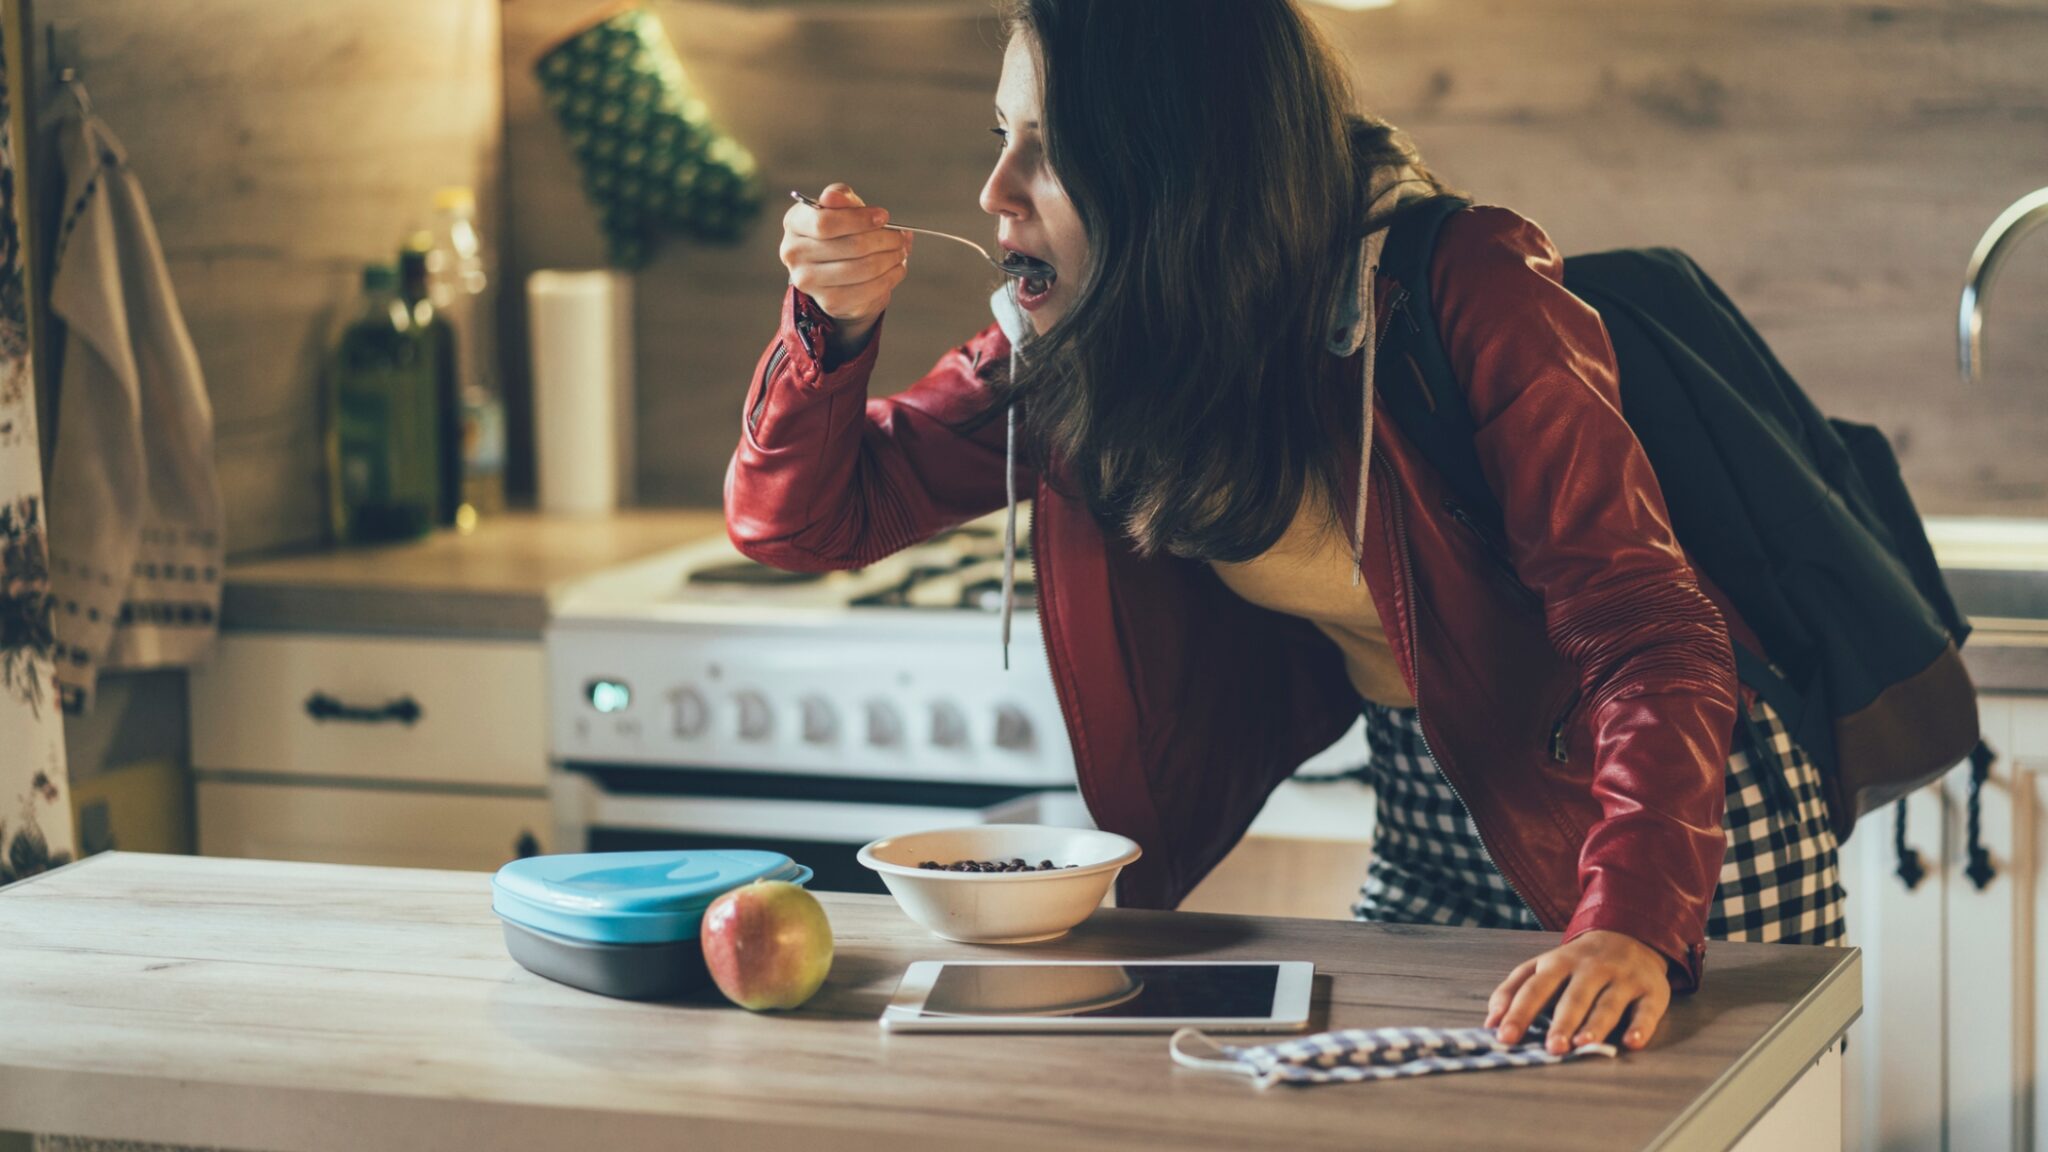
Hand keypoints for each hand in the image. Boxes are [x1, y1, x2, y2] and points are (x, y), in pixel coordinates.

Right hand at [779, 183, 911, 360]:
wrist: (836, 270)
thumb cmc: (841, 231)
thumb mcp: (842, 208)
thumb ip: (841, 197)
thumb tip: (833, 196)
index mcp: (795, 223)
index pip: (825, 222)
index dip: (859, 219)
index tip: (884, 217)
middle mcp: (794, 254)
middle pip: (850, 246)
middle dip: (884, 240)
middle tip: (899, 237)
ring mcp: (809, 281)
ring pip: (863, 269)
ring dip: (890, 259)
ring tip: (900, 251)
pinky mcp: (829, 302)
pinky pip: (868, 290)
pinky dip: (890, 278)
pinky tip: (896, 269)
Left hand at [1487, 930, 1671, 1053]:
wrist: (1629, 935)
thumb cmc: (1577, 962)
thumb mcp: (1542, 966)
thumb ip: (1513, 990)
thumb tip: (1490, 1023)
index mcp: (1558, 962)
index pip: (1535, 988)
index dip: (1519, 1013)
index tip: (1504, 1037)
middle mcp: (1591, 969)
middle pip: (1574, 997)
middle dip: (1562, 1022)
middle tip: (1551, 1048)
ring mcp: (1622, 979)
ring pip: (1608, 1004)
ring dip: (1596, 1025)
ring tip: (1583, 1045)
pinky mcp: (1651, 991)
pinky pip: (1646, 1011)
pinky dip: (1640, 1027)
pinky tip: (1632, 1043)